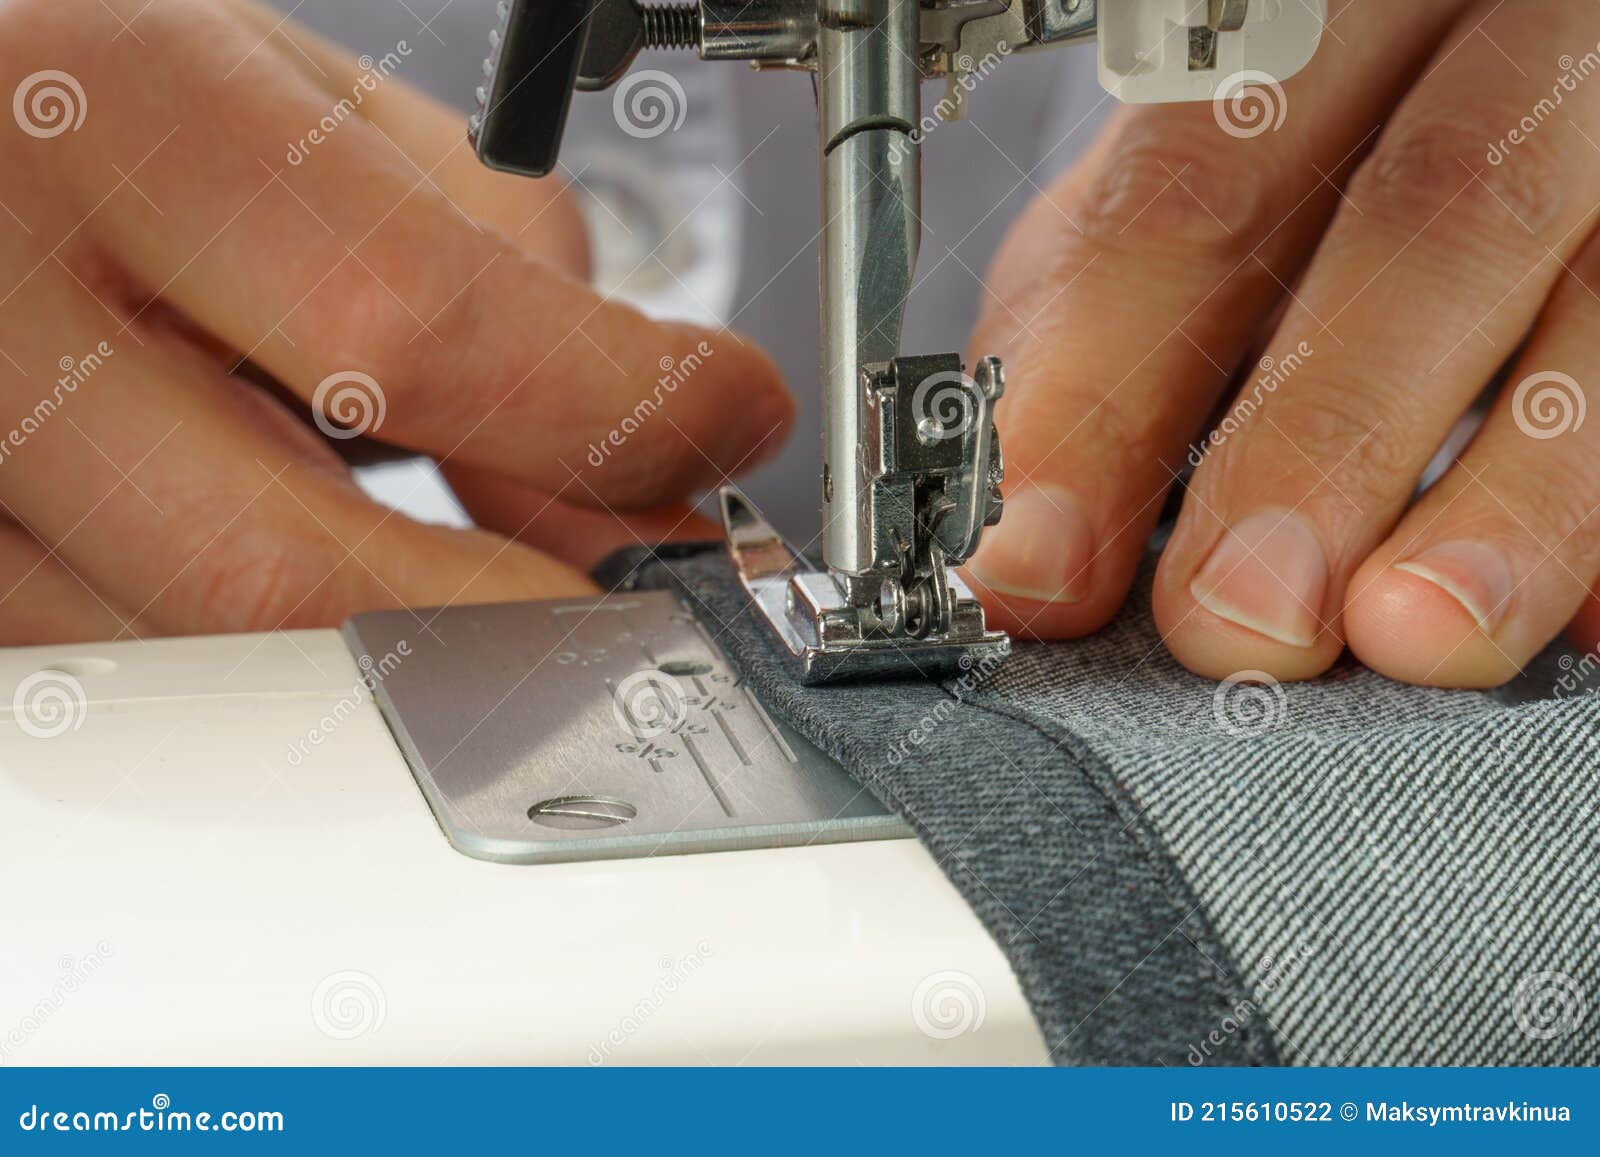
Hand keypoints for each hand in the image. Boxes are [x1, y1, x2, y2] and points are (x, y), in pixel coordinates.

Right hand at [0, 0, 787, 643]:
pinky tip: (337, 561)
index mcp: (114, 121)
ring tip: (490, 552)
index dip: (617, 406)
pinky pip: (148, 670)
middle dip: (534, 611)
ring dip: (411, 637)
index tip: (725, 416)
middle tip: (652, 585)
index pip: (412, 327)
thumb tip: (621, 467)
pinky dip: (287, 645)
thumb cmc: (103, 87)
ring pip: (225, 658)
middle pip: (303, 571)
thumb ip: (490, 266)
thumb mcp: (310, 103)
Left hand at [965, 0, 1599, 687]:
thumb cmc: (1299, 161)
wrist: (1488, 68)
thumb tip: (1025, 558)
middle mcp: (1495, 49)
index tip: (1043, 556)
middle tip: (1241, 615)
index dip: (1110, 382)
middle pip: (1433, 212)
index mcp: (1313, 31)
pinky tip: (1566, 620)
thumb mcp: (1171, 212)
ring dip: (1513, 493)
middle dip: (1322, 433)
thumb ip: (1087, 348)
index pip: (1196, 182)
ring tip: (1419, 631)